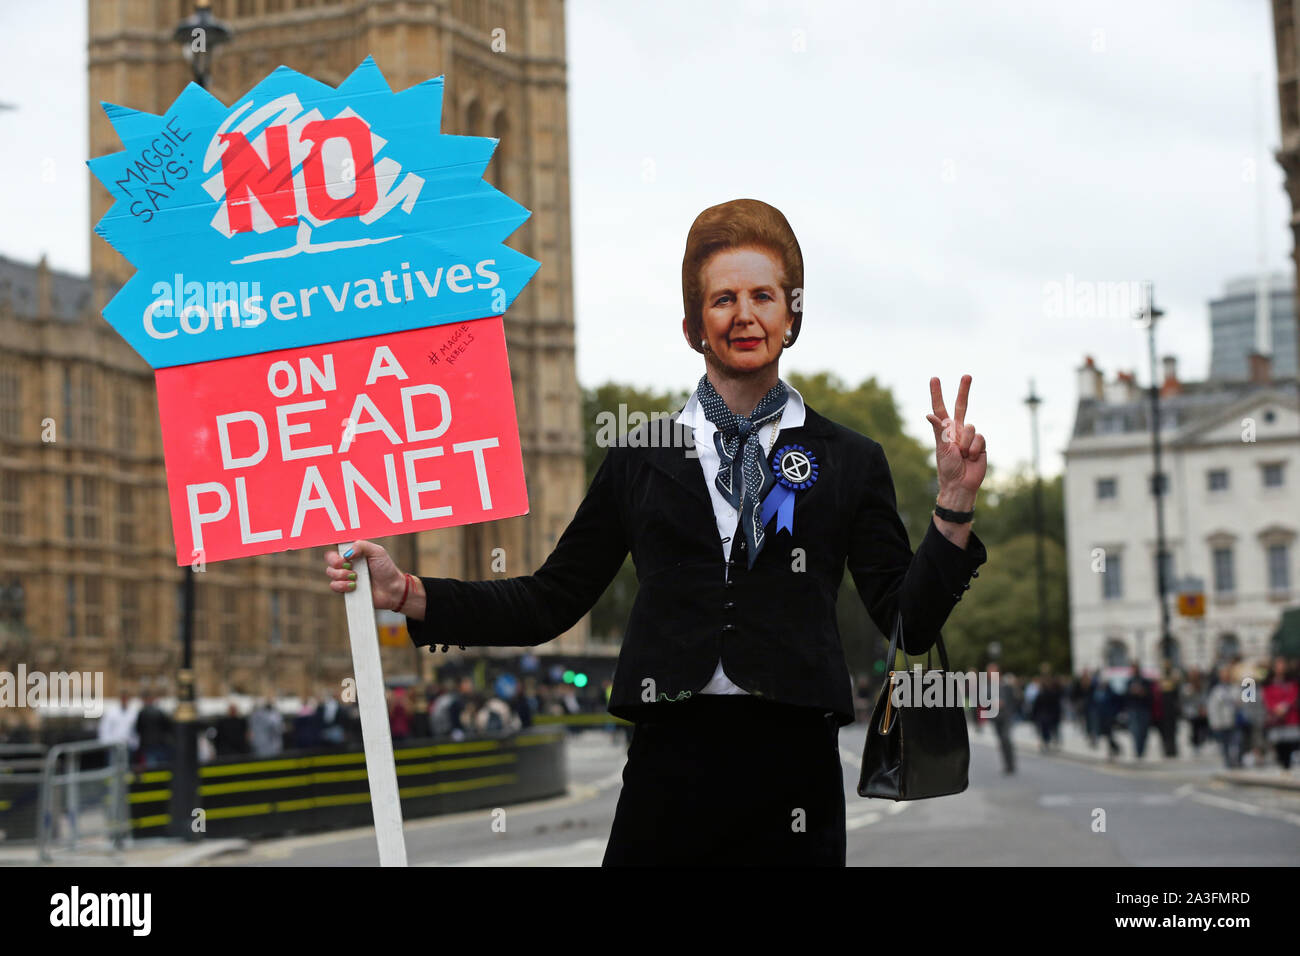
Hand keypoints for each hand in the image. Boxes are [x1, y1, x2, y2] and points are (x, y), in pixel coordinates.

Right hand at [324, 539, 405, 610]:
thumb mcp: (377, 552)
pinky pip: (334, 586)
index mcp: (354, 551)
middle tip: (349, 564)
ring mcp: (345, 576)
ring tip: (356, 577)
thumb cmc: (386, 569)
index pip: (337, 544)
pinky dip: (343, 585)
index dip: (334, 544)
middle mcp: (347, 562)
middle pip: (329, 558)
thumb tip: (346, 553)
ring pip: (330, 572)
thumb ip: (362, 546)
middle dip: (336, 561)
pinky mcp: (345, 589)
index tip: (339, 548)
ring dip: (342, 574)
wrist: (391, 589)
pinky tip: (354, 586)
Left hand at [925, 374, 986, 508]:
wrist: (961, 484)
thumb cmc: (947, 467)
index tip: (934, 378)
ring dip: (966, 443)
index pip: (940, 407)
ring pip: (971, 427)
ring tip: (962, 455)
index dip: (937, 393)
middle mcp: (957, 430)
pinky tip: (971, 458)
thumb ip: (938, 430)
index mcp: (944, 430)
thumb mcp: (941, 448)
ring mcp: (970, 436)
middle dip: (964, 391)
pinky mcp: (981, 444)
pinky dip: (974, 449)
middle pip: (962, 405)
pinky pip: (980, 438)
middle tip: (967, 375)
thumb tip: (929, 414)